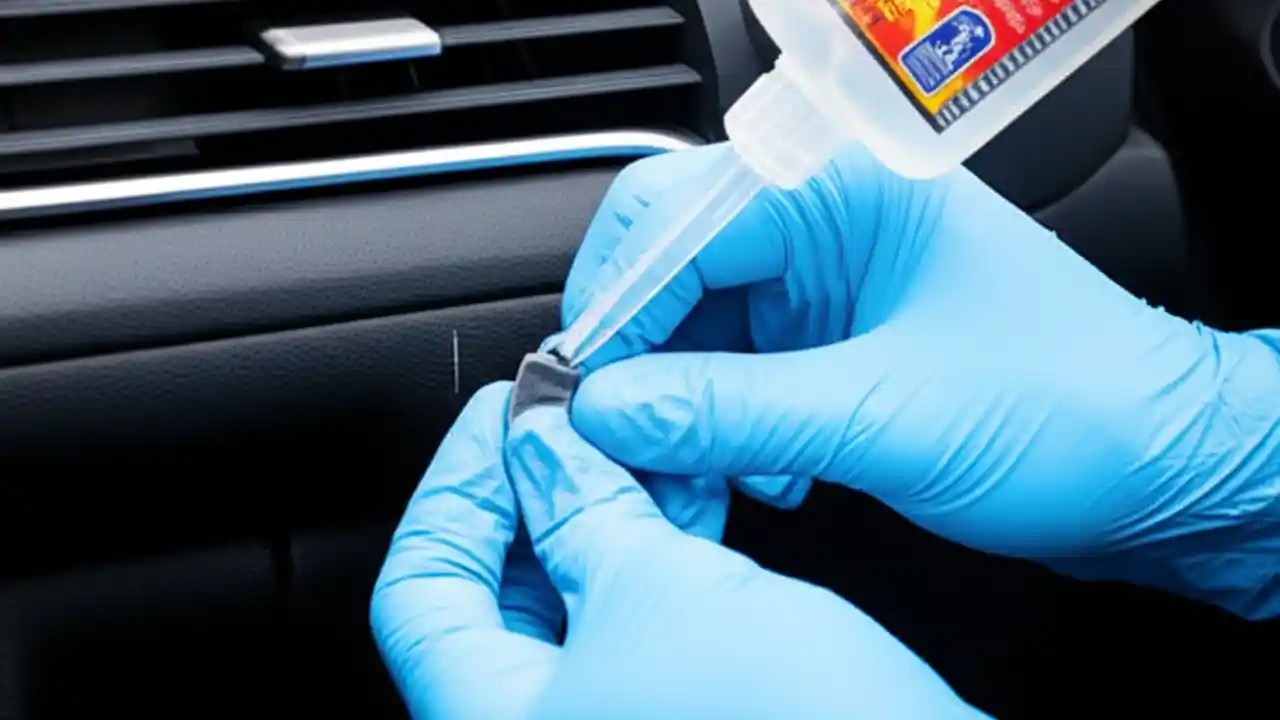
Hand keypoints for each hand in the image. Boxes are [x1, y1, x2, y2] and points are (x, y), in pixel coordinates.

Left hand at [370, 383, 727, 717]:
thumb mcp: (657, 587)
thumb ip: (580, 506)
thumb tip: (541, 443)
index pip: (420, 588)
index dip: (455, 486)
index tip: (499, 414)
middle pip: (491, 592)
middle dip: (535, 489)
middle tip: (565, 415)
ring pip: (570, 602)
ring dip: (598, 510)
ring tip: (637, 440)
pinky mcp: (671, 713)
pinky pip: (632, 622)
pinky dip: (647, 553)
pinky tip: (682, 494)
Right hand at [564, 143, 1279, 618]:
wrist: (1164, 472)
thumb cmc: (1077, 406)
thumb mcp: (886, 415)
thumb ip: (733, 410)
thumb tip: (612, 407)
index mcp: (847, 189)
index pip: (676, 221)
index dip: (617, 312)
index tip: (584, 395)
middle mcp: (827, 223)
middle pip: (671, 272)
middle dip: (640, 367)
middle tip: (623, 441)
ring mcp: (826, 283)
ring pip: (694, 332)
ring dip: (679, 413)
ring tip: (699, 482)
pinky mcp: (829, 342)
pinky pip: (732, 373)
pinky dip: (720, 429)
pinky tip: (757, 477)